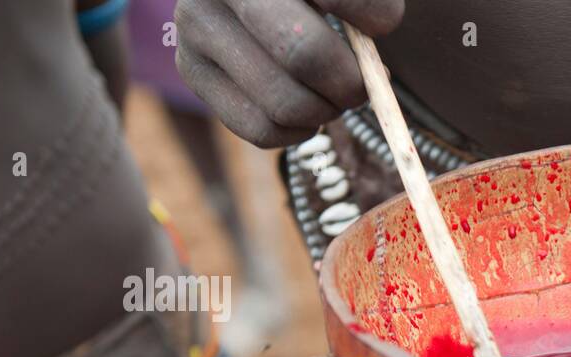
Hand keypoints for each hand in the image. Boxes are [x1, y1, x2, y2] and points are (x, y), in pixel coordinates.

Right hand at [175, 0, 405, 146]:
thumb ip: (366, 4)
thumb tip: (374, 58)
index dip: (374, 16)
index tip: (380, 25)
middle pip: (305, 54)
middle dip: (349, 82)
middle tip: (362, 83)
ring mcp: (195, 24)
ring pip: (286, 103)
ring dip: (327, 111)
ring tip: (332, 93)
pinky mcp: (191, 68)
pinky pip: (262, 129)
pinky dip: (299, 130)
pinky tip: (305, 108)